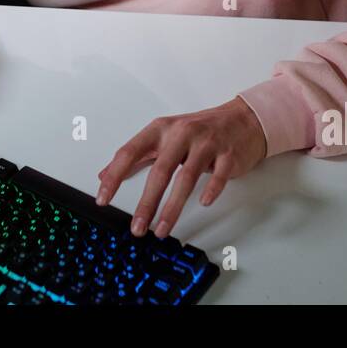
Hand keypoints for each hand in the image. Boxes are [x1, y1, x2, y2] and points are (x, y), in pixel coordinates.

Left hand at [95, 96, 266, 238]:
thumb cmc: (200, 130)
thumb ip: (136, 155)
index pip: (130, 152)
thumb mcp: (164, 135)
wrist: (242, 119)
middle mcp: (182, 133)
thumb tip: (104, 175)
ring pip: (186, 177)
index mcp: (161, 129)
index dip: (115, 176)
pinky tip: (204, 203)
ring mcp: (207, 143)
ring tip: (162, 228)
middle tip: (137, 227)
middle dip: (146, 203)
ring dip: (172, 207)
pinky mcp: (228, 154)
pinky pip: (218, 175)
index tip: (104, 198)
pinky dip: (210, 190)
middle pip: (159, 171)